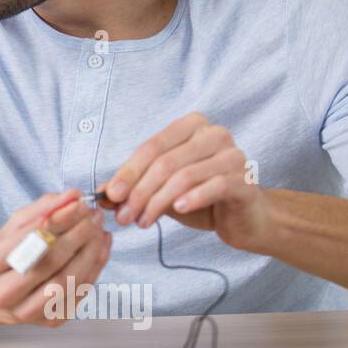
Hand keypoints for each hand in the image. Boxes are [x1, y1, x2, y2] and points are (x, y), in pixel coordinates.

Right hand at [0, 189, 111, 327]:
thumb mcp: (9, 229)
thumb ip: (41, 210)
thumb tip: (72, 196)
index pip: (29, 239)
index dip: (59, 220)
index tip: (80, 203)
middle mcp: (2, 295)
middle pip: (50, 262)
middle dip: (79, 235)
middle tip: (94, 216)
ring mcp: (26, 313)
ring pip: (67, 281)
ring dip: (90, 253)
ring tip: (99, 231)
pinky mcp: (47, 322)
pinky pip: (77, 294)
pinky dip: (94, 269)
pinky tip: (99, 249)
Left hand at [102, 111, 269, 250]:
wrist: (245, 217)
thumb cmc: (201, 198)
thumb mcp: (162, 190)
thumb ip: (135, 188)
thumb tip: (102, 195)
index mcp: (191, 126)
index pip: (151, 147)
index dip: (128, 172)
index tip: (111, 196)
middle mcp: (214, 134)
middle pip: (165, 162)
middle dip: (139, 192)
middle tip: (124, 217)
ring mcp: (233, 155)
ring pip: (184, 176)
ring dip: (158, 202)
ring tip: (142, 221)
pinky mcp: (246, 179)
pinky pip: (214, 186)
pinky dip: (192, 198)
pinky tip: (178, 210)